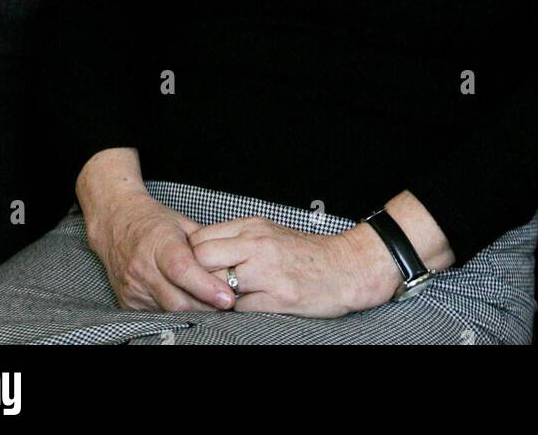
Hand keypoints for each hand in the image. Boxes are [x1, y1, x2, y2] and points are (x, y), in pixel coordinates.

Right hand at [86, 189, 237, 312]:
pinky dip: (175, 312)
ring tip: (211, 304)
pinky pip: (158, 314)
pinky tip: (188, 302)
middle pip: (178, 300)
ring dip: (194, 312)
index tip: (228, 297)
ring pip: (170, 312)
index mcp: (158, 242)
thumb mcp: (181, 223)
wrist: (114, 221)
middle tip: (227, 304)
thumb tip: (230, 264)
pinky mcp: (127, 301)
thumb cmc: (153, 220)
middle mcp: (141, 267)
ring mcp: (132, 287)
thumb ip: (205, 244)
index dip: (207, 287)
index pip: (183, 270)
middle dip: (207, 307)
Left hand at [186, 215, 402, 318]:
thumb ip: (239, 240)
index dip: (191, 257)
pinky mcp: (278, 297)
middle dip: (196, 277)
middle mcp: (257, 244)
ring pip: (217, 284)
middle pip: (202, 258)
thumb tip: (203, 253)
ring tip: (221, 300)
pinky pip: (240, 308)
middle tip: (200, 289)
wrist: (346, 267)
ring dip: (215, 296)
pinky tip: (245, 308)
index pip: (201, 238)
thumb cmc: (305, 254)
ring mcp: (267, 271)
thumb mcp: (270, 234)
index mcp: (252, 227)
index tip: (192, 270)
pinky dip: (238, 311)